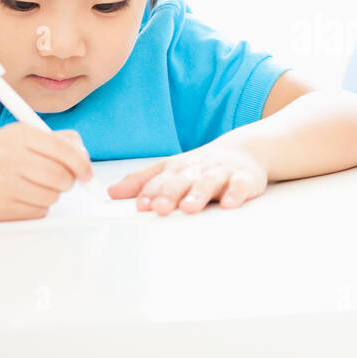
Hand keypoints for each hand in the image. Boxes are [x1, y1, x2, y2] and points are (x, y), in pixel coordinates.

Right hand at [0, 123, 92, 220]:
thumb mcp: (21, 136)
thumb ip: (57, 141)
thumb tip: (84, 157)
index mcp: (18, 135)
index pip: (62, 150)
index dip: (81, 164)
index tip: (86, 174)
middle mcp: (8, 158)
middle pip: (60, 176)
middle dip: (67, 182)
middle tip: (61, 181)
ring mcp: (1, 185)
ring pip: (51, 197)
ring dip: (51, 195)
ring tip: (34, 187)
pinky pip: (37, 213)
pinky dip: (37, 207)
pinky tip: (22, 198)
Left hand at [108, 143, 268, 215]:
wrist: (245, 149)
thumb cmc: (202, 165)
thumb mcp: (171, 169)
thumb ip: (142, 182)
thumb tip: (112, 192)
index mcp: (177, 168)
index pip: (160, 180)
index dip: (150, 193)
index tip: (140, 206)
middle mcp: (197, 169)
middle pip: (182, 180)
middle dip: (170, 193)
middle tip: (159, 207)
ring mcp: (221, 173)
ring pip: (209, 182)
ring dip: (198, 194)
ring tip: (189, 208)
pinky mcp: (245, 179)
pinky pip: (241, 185)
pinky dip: (236, 193)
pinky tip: (229, 204)